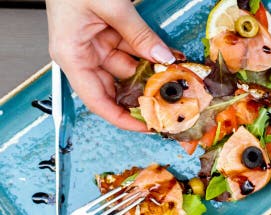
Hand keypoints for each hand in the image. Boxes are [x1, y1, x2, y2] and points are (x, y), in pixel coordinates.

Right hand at [45, 0, 176, 130]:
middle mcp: (84, 54)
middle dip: (145, 94)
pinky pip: (134, 49)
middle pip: (118, 87)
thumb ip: (137, 33)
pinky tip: (172, 57)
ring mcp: (98, 44)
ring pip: (131, 69)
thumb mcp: (109, 6)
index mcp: (72, 56)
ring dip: (154, 73)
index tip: (147, 126)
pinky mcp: (109, 33)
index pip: (97, 101)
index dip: (122, 119)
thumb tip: (163, 57)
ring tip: (179, 78)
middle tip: (173, 103)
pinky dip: (152, 53)